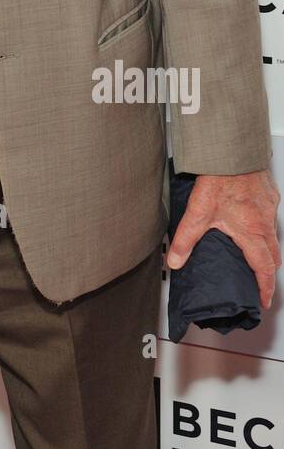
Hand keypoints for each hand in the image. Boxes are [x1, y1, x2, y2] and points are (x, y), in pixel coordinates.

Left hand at [167, 168, 281, 308]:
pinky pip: (271, 214)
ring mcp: (269, 205)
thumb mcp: (198, 212)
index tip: (263, 300)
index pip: (263, 269)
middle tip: (259, 280)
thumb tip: (175, 260)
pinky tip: (250, 218)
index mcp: (252, 231)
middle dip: (267, 270)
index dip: (264, 288)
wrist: (232, 149)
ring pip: (274, 233)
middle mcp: (265, 220)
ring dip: (267, 246)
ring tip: (254, 251)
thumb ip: (185, 239)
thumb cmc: (221, 176)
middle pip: (274, 254)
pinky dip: (265, 224)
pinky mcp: (268, 191)